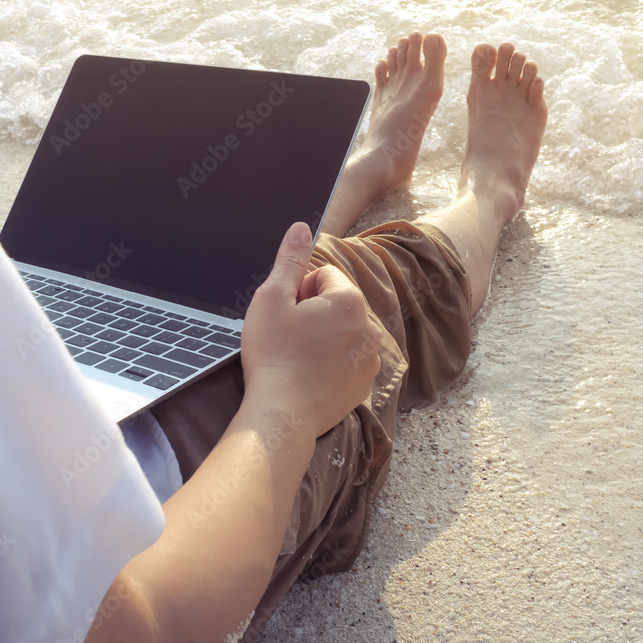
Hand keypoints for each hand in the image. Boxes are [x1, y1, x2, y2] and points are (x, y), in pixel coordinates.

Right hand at [240, 222, 382, 438]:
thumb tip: (302, 228)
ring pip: (343, 332)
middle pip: (337, 303)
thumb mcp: (272, 299)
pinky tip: (308, 375)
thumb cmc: (274, 356)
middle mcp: (370, 328)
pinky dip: (331, 363)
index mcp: (349, 301)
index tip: (287, 313)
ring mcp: (371, 358)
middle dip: (314, 313)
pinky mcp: (365, 384)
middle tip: (289, 336)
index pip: (325, 275)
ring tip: (298, 358)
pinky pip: (349, 360)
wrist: (282, 413)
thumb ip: (289, 260)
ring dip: (323, 338)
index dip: (299, 291)